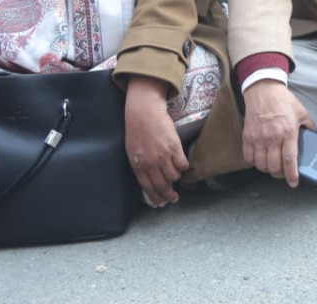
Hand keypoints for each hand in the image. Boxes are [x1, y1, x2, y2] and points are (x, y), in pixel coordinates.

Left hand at [124, 77, 188, 206]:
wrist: (144, 114)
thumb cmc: (137, 132)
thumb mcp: (133, 153)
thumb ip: (141, 167)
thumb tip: (148, 181)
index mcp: (139, 166)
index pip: (149, 189)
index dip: (157, 198)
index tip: (162, 203)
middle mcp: (151, 164)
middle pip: (163, 186)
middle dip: (169, 195)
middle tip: (174, 198)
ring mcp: (163, 156)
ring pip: (174, 176)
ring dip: (176, 178)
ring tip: (176, 175)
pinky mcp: (174, 148)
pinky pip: (182, 164)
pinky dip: (183, 167)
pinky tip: (182, 164)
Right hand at [242, 81, 315, 187]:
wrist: (263, 89)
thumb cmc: (283, 100)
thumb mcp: (302, 112)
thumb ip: (310, 127)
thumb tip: (316, 138)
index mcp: (288, 132)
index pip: (289, 160)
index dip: (292, 175)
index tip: (294, 182)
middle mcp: (272, 137)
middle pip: (274, 166)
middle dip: (280, 174)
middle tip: (283, 173)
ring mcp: (258, 137)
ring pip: (261, 165)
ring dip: (267, 170)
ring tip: (272, 167)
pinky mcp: (248, 136)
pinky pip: (248, 157)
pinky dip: (254, 162)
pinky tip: (260, 159)